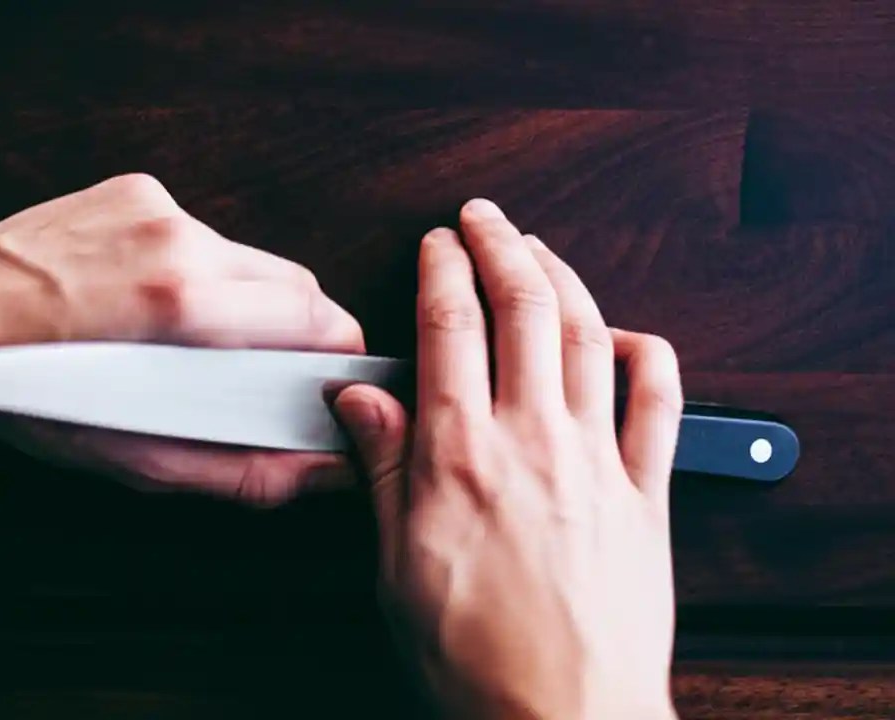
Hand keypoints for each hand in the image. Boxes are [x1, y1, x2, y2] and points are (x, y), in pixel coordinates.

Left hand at [0, 174, 364, 505]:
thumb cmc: (14, 389)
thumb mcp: (129, 455)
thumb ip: (237, 469)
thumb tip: (315, 474)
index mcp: (181, 303)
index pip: (316, 316)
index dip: (333, 357)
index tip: (323, 386)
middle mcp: (178, 237)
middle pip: (294, 282)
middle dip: (293, 332)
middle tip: (258, 377)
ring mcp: (156, 205)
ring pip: (247, 258)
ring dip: (241, 303)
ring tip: (187, 344)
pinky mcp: (134, 188)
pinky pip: (199, 236)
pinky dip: (195, 273)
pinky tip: (148, 304)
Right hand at [333, 200, 680, 717]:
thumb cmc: (472, 659)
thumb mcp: (394, 566)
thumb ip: (382, 469)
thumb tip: (359, 399)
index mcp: (460, 455)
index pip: (450, 326)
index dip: (444, 268)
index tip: (438, 244)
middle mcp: (533, 441)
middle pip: (524, 308)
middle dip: (503, 245)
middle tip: (487, 217)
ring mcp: (597, 462)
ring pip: (589, 336)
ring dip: (566, 279)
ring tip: (543, 251)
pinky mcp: (647, 495)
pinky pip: (664, 403)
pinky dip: (650, 355)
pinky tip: (631, 337)